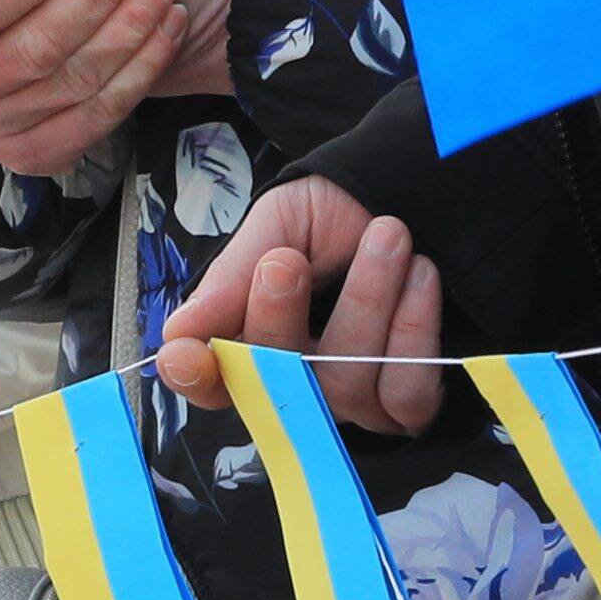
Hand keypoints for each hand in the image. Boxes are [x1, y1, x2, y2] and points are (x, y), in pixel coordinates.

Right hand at [151, 173, 448, 431]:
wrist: (418, 193)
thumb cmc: (339, 215)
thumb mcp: (280, 223)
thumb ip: (234, 274)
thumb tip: (180, 330)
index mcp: (250, 342)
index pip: (210, 380)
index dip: (193, 376)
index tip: (185, 350)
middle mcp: (297, 386)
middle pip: (272, 387)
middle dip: (276, 318)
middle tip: (287, 261)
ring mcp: (352, 403)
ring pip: (344, 385)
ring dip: (366, 301)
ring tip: (387, 234)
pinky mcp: (408, 406)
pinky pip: (405, 394)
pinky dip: (413, 328)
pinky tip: (419, 274)